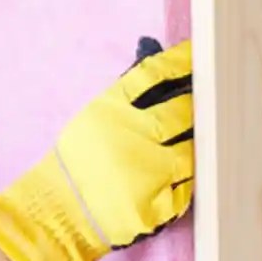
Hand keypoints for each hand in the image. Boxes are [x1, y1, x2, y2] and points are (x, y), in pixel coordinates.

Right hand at [0, 37, 193, 260]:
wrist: (58, 214)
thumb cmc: (76, 163)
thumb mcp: (93, 118)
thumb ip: (127, 90)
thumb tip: (151, 46)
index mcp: (112, 111)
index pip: (155, 75)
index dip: (181, 64)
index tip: (200, 58)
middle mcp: (134, 138)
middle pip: (184, 112)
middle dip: (195, 109)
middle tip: (203, 108)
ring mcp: (150, 173)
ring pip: (193, 151)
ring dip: (194, 147)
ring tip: (181, 150)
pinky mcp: (158, 205)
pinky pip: (188, 188)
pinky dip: (184, 182)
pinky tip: (171, 180)